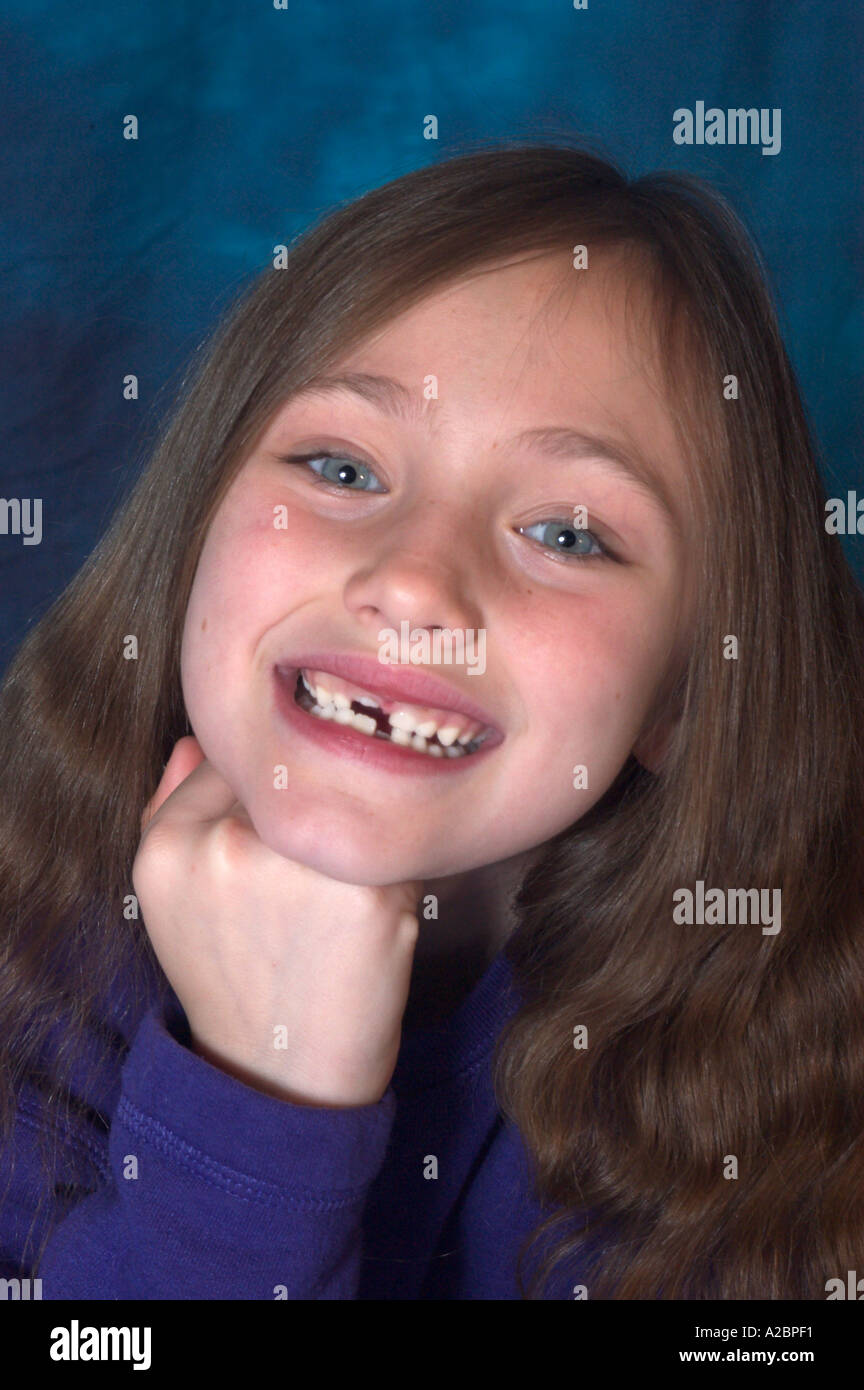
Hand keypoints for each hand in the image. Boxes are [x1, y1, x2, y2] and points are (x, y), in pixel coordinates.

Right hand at [132, 736, 421, 1105]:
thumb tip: (195, 738)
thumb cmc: (235, 977)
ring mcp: (294, 865)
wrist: (280, 1078)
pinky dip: (397, 873)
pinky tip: (374, 921)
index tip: (286, 835)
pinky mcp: (364, 891)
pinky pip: (398, 840)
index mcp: (167, 843)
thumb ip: (174, 807)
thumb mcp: (175, 896)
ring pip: (350, 798)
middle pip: (296, 773)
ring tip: (341, 900)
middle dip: (317, 811)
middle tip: (318, 873)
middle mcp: (223, 846)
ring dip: (360, 835)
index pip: (234, 758)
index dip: (272, 794)